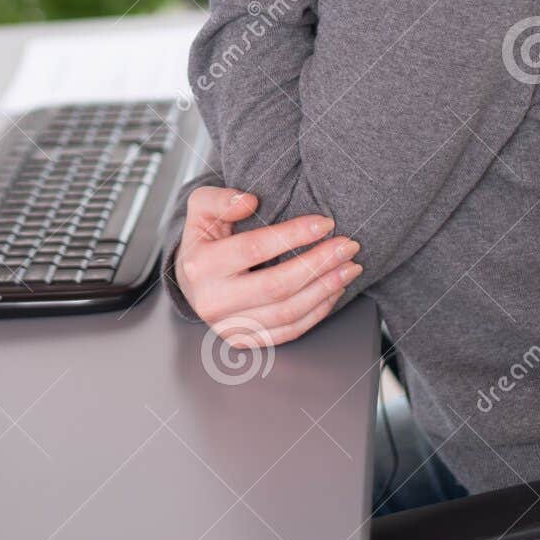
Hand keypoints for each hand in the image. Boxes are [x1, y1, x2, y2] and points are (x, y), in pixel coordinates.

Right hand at [175, 185, 362, 346]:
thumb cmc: (204, 241)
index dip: (294, 235)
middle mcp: (213, 301)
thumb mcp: (201, 207)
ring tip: (349, 268)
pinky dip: (317, 311)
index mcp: (202, 265)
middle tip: (348, 247)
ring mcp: (229, 326)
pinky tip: (333, 291)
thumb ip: (221, 198)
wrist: (190, 280)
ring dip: (326, 289)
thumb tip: (249, 201)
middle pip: (277, 286)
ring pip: (288, 313)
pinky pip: (289, 331)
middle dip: (319, 265)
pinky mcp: (244, 341)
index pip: (255, 248)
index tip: (325, 223)